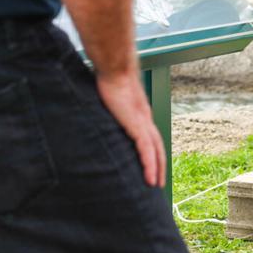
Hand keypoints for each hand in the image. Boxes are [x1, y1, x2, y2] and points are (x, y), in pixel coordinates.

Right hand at [94, 70, 165, 187]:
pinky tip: (150, 178)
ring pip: (155, 151)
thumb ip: (106, 107)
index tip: (150, 164)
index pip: (149, 136)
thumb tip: (93, 110)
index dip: (151, 151)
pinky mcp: (137, 124)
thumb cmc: (108, 77)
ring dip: (157, 169)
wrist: (114, 67)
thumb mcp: (108, 96)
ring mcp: (143, 121)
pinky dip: (150, 164)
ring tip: (155, 185)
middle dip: (159, 164)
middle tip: (157, 182)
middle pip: (157, 146)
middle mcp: (145, 118)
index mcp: (140, 112)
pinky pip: (146, 149)